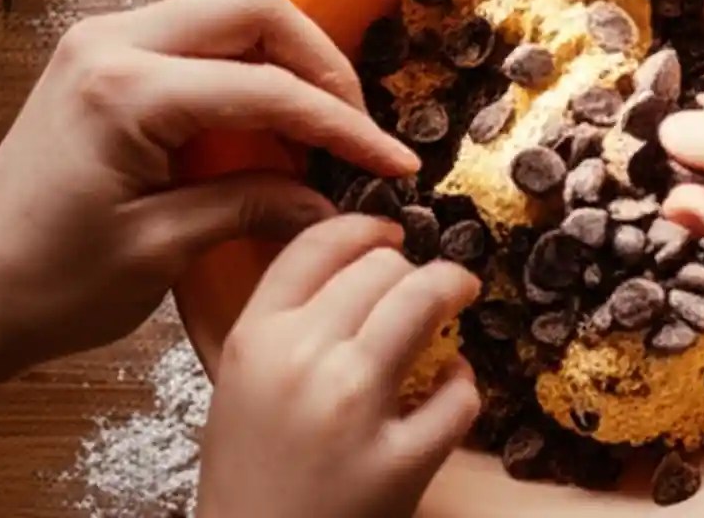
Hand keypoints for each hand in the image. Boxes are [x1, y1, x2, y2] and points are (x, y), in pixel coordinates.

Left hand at [0, 0, 417, 409]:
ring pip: (232, 14)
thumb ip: (254, 205)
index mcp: (125, 92)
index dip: (343, 127)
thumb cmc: (50, 283)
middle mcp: (112, 44)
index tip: (392, 162)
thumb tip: (330, 199)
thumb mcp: (162, 249)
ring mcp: (104, 43)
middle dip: (322, 65)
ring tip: (322, 129)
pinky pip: (201, 40)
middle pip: (256, 10)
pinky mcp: (105, 60)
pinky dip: (251, 70)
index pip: (268, 90)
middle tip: (356, 129)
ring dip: (289, 61)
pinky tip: (271, 124)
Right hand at [196, 215, 480, 517]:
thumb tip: (360, 266)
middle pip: (382, 267)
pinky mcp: (401, 459)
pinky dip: (462, 387)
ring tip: (456, 300)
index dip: (366, 227)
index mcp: (256, 338)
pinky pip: (459, 394)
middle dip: (412, 270)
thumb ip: (285, 322)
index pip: (319, 245)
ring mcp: (355, 407)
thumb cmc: (250, 475)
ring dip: (450, 293)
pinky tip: (448, 391)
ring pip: (425, 303)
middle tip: (424, 286)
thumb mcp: (241, 383)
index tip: (391, 233)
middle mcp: (303, 361)